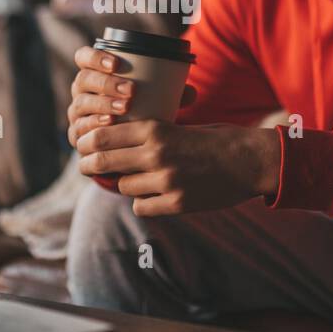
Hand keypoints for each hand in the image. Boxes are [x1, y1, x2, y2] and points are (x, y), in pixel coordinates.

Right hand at [65, 45, 194, 148]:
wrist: (127, 141)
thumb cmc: (141, 109)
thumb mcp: (156, 98)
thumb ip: (172, 93)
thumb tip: (191, 93)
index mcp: (94, 72)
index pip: (84, 57)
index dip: (96, 57)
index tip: (118, 63)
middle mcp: (81, 90)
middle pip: (84, 80)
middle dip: (106, 83)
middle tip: (131, 90)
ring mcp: (77, 112)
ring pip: (82, 104)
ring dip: (103, 104)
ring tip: (125, 108)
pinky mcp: (77, 134)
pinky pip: (79, 128)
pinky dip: (93, 125)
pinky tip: (108, 124)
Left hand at [75, 119, 280, 216]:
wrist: (250, 160)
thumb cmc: (216, 139)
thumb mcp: (179, 126)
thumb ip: (150, 134)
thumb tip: (115, 141)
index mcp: (156, 130)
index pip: (103, 137)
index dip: (87, 144)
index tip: (82, 147)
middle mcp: (156, 155)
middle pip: (104, 162)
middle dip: (91, 165)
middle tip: (88, 166)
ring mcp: (166, 181)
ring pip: (124, 186)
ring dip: (127, 183)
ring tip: (139, 178)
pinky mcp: (177, 203)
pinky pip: (142, 206)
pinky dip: (144, 201)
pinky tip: (154, 195)